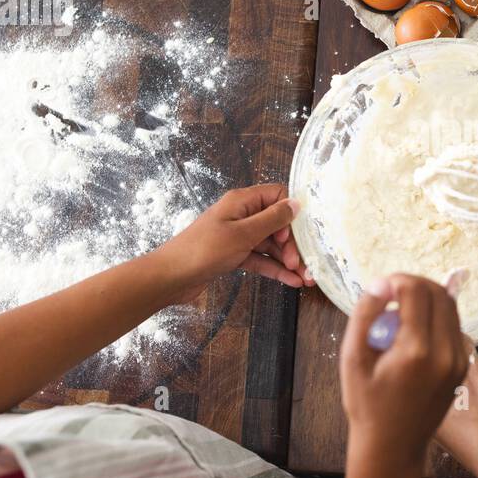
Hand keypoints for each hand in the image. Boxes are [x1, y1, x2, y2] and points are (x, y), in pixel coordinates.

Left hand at [151, 185, 312, 303]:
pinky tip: (290, 281)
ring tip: (305, 278)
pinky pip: (261, 258)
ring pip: (271, 244)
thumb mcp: (242, 234)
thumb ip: (272, 219)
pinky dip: (275, 268)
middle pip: (277, 223)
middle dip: (293, 244)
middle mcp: (242, 215)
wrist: (171, 277)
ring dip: (288, 260)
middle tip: (302, 264)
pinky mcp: (234, 254)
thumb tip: (296, 203)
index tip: (292, 236)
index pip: (277, 196)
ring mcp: (238, 236)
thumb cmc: (204, 250)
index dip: (290, 214)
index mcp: (242, 201)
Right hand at [338, 274, 471, 472]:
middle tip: (390, 295)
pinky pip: (454, 327)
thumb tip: (380, 283)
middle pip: (439, 293)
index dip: (397, 280)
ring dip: (426, 298)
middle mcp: (445, 353)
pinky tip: (413, 330)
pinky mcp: (462, 367)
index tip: (381, 288)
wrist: (393, 447)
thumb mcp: (352, 359)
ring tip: (399, 312)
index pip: (417, 291)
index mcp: (416, 351)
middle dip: (414, 284)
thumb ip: (365, 315)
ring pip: (451, 307)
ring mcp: (458, 361)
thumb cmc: (367, 405)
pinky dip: (435, 317)